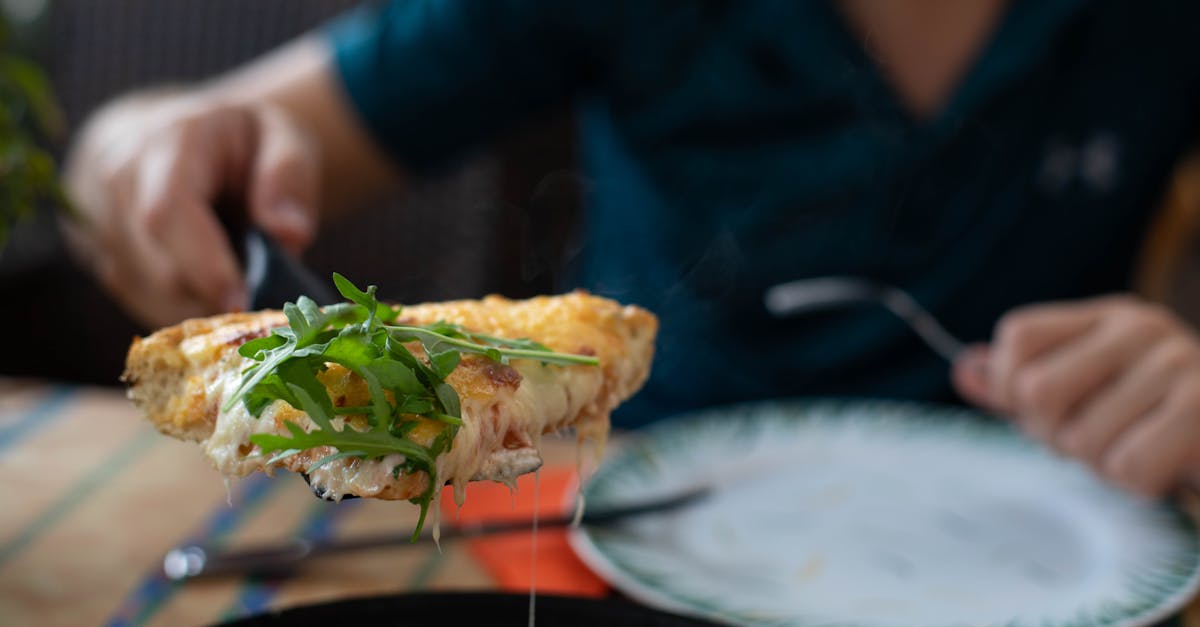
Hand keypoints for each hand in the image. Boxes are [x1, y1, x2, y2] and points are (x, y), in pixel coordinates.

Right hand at [62, 92, 319, 327]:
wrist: (185, 132)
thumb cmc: (242, 140)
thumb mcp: (283, 138)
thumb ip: (289, 178)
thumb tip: (290, 233)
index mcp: (168, 142)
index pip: (168, 213)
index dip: (204, 265)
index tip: (242, 301)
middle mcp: (118, 175)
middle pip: (155, 264)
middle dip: (211, 294)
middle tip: (258, 297)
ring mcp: (97, 213)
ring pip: (144, 290)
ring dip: (196, 303)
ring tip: (235, 279)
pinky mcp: (93, 246)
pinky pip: (135, 297)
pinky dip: (177, 305)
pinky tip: (206, 287)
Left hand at [953, 295, 1199, 497]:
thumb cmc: (1155, 421)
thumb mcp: (1087, 393)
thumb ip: (1022, 384)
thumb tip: (963, 370)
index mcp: (1106, 317)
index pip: (1018, 337)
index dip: (1013, 388)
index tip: (1046, 411)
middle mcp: (1141, 327)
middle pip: (1037, 392)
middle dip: (1054, 435)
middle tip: (1092, 441)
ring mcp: (1180, 364)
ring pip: (1082, 437)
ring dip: (1099, 464)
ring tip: (1135, 451)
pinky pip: (1128, 465)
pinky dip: (1136, 482)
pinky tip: (1163, 467)